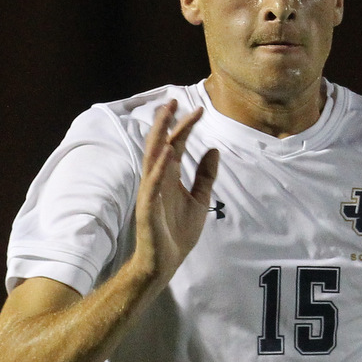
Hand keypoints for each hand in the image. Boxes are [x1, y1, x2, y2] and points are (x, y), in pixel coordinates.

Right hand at [132, 100, 220, 281]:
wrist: (166, 261)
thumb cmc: (178, 232)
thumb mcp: (200, 200)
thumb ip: (205, 176)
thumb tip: (214, 149)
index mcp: (170, 176)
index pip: (177, 144)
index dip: (186, 127)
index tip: (199, 109)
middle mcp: (158, 179)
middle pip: (161, 144)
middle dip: (166, 122)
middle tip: (174, 100)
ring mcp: (150, 192)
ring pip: (152, 158)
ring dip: (158, 137)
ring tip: (165, 116)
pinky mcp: (147, 208)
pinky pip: (152, 185)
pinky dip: (157, 169)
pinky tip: (165, 154)